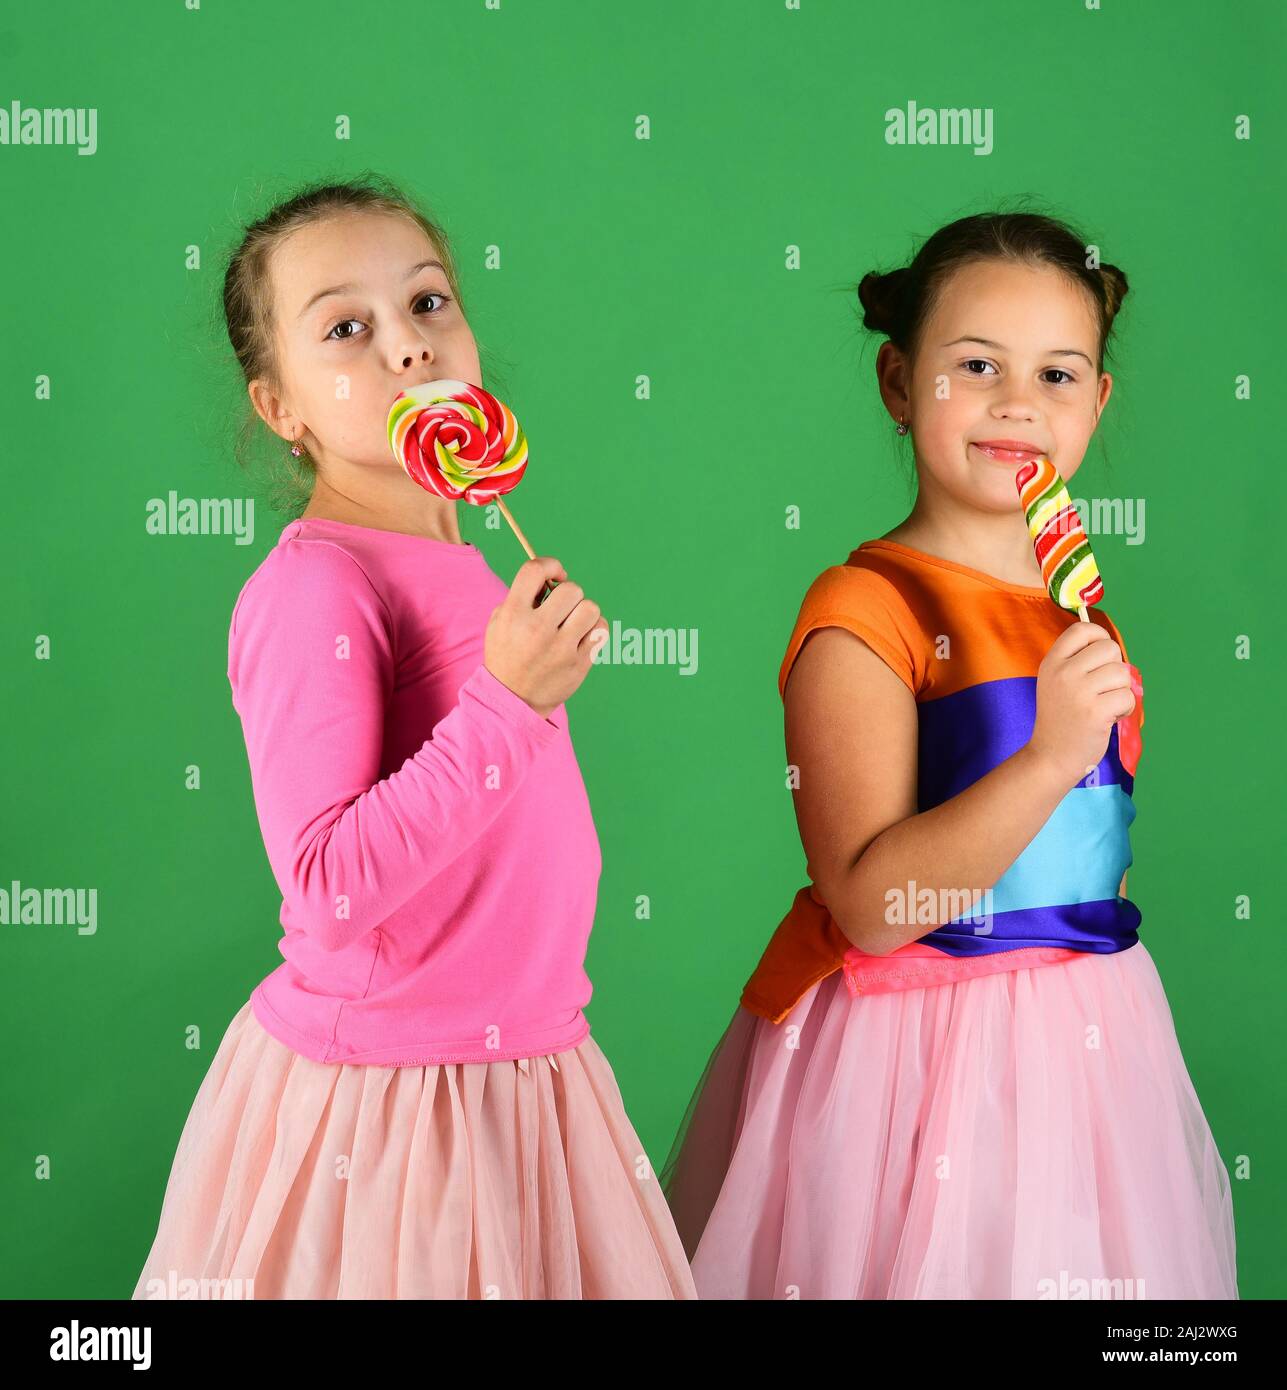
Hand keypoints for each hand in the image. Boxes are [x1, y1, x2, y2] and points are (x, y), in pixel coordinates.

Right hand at [483, 557, 607, 718]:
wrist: (513, 700)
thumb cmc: (508, 654)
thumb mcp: (500, 622)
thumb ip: (522, 596)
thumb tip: (553, 577)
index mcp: (513, 614)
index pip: (535, 570)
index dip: (550, 564)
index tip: (555, 575)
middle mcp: (537, 629)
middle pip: (572, 589)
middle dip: (569, 594)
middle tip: (562, 608)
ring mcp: (561, 648)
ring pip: (591, 609)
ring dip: (584, 612)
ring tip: (573, 623)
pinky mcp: (580, 664)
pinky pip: (601, 631)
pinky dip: (595, 630)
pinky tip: (582, 636)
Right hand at [1026, 620, 1135, 788]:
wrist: (1051, 756)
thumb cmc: (1061, 717)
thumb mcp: (1056, 682)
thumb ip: (1077, 661)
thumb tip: (1110, 645)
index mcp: (1052, 662)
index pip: (1082, 629)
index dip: (1099, 637)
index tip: (1100, 657)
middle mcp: (1063, 673)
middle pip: (1109, 648)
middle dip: (1114, 667)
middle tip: (1102, 688)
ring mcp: (1078, 692)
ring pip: (1122, 672)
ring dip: (1121, 690)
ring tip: (1104, 705)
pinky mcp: (1095, 712)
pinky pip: (1128, 697)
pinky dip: (1125, 709)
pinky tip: (1109, 718)